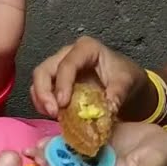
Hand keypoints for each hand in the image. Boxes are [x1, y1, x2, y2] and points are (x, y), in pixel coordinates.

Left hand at [25, 122, 166, 165]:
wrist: (162, 141)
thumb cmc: (161, 156)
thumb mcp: (154, 164)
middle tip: (35, 162)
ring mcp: (91, 161)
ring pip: (65, 164)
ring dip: (47, 159)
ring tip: (30, 151)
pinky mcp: (90, 145)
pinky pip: (68, 147)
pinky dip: (55, 145)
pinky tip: (40, 140)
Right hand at [30, 37, 146, 117]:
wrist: (126, 83)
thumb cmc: (125, 76)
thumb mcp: (127, 82)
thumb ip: (118, 93)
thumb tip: (108, 109)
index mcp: (86, 48)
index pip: (67, 64)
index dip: (63, 83)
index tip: (63, 103)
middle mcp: (67, 54)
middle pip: (44, 70)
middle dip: (44, 92)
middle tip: (53, 112)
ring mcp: (59, 67)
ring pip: (39, 81)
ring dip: (41, 100)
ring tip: (53, 116)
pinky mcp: (56, 82)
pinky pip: (41, 92)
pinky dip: (43, 104)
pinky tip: (54, 116)